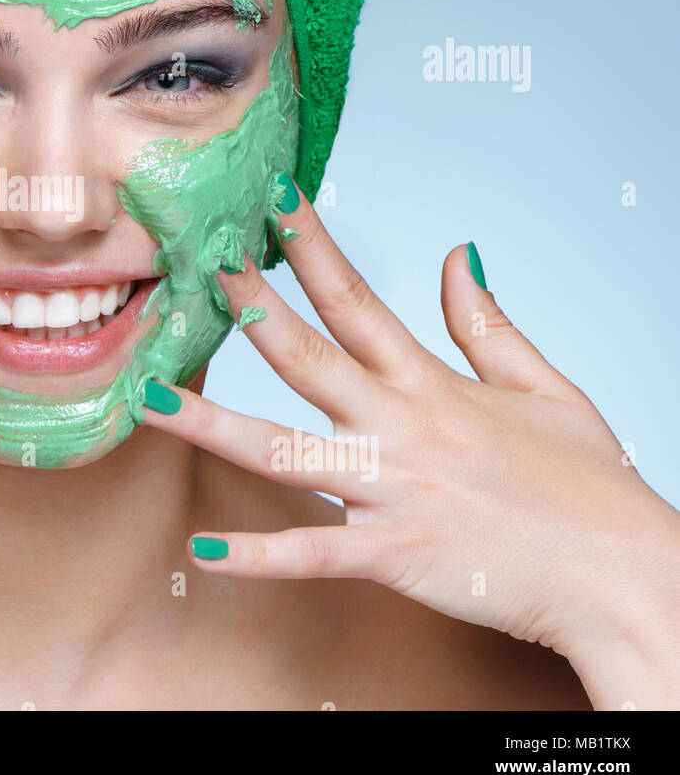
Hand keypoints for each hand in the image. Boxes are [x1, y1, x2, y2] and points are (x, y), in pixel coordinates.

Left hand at [138, 174, 679, 707]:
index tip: (271, 198)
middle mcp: (402, 426)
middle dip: (249, 308)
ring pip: (284, 450)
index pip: (358, 298)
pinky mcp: (395, 552)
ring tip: (148, 398)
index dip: (310, 244)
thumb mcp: (546, 388)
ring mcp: (393, 489)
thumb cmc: (588, 488)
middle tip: (197, 267)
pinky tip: (205, 547)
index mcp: (432, 384)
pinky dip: (258, 553)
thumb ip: (488, 322)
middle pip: (307, 357)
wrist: (625, 576)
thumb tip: (457, 255)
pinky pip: (313, 553)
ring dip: (210, 423)